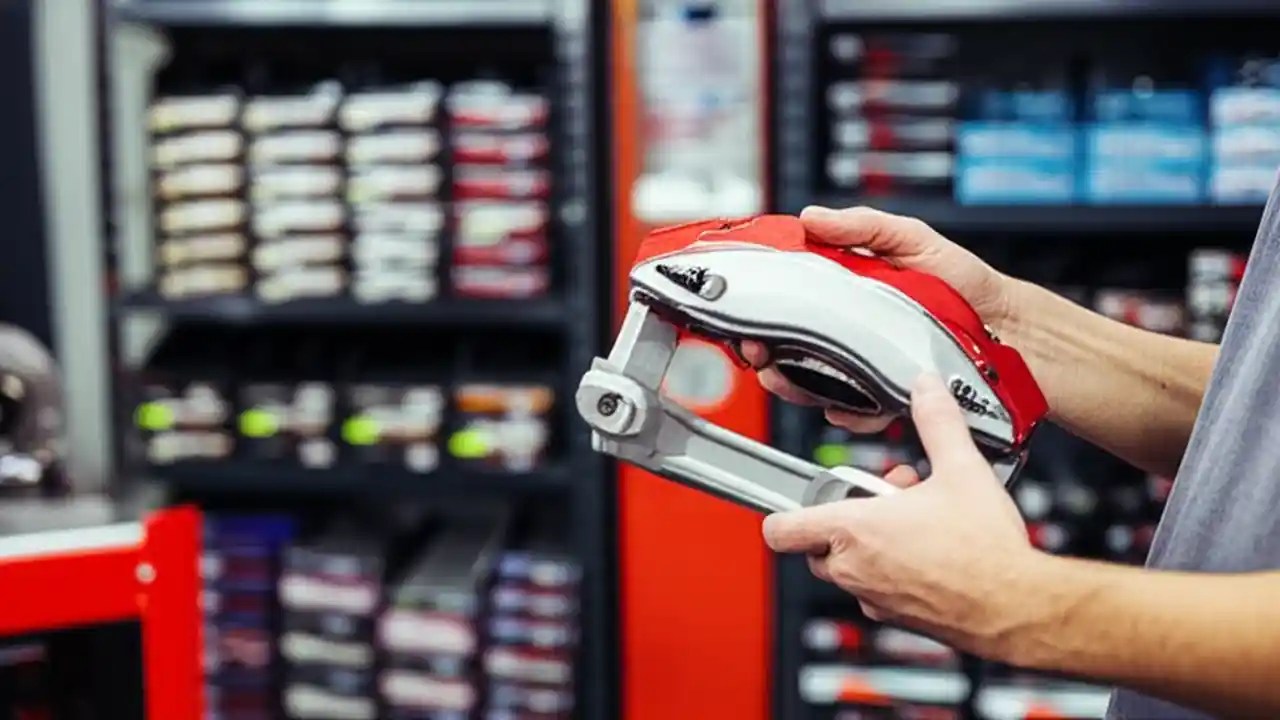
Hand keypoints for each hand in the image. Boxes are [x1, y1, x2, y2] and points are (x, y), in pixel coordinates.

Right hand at [741, 205, 1015, 432]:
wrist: (1008, 330)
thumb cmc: (965, 282)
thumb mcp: (912, 239)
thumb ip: (862, 227)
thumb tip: (812, 217)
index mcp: (846, 291)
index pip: (790, 299)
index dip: (761, 306)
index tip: (743, 310)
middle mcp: (850, 331)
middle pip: (789, 346)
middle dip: (765, 352)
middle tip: (757, 351)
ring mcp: (865, 367)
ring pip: (812, 384)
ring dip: (792, 385)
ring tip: (786, 378)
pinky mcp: (886, 398)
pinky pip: (854, 412)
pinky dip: (847, 414)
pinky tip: (847, 407)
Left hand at [761, 373, 1037, 657]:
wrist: (1015, 608)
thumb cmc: (985, 553)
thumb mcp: (962, 470)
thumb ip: (937, 423)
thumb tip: (928, 392)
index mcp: (854, 531)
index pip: (781, 529)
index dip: (784, 511)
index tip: (804, 496)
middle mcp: (854, 569)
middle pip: (816, 542)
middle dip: (845, 515)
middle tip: (885, 499)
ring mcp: (873, 598)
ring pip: (847, 566)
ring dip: (868, 542)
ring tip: (913, 521)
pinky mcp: (895, 618)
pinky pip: (874, 589)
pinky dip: (889, 569)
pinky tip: (928, 550)